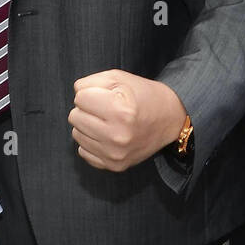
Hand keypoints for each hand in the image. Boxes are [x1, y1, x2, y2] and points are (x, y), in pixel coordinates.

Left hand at [68, 69, 186, 171]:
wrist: (170, 119)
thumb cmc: (143, 95)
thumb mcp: (120, 78)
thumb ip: (91, 81)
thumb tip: (76, 93)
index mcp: (120, 111)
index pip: (80, 98)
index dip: (91, 92)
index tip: (105, 95)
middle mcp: (118, 136)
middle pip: (74, 117)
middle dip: (87, 109)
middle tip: (105, 108)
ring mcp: (115, 154)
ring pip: (76, 134)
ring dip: (88, 126)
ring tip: (107, 122)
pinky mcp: (114, 166)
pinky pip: (83, 151)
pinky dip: (92, 142)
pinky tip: (107, 136)